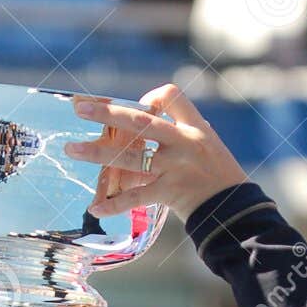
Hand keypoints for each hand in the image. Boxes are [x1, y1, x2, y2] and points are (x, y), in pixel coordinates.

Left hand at [63, 84, 247, 224]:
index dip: (150, 98)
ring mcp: (175, 168)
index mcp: (193, 127)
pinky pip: (136, 197)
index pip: (170, 95)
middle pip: (140, 121)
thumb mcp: (207, 144)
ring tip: (72, 150)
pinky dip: (114, 204)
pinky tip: (95, 209)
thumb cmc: (219, 178)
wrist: (234, 210)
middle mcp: (183, 143)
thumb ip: (180, 132)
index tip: (141, 107)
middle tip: (80, 109)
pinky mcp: (169, 193)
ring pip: (130, 158)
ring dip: (97, 153)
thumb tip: (145, 125)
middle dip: (107, 113)